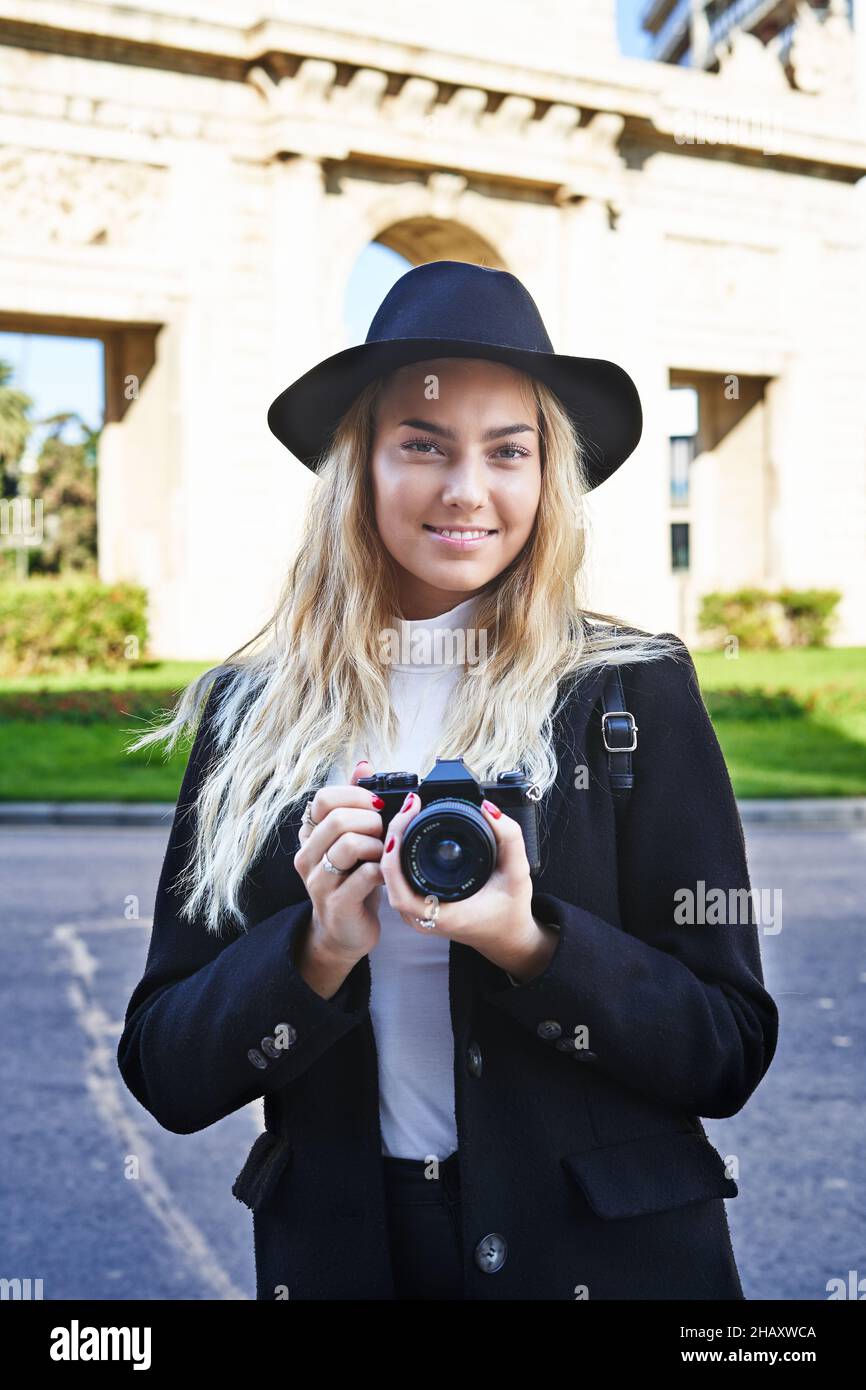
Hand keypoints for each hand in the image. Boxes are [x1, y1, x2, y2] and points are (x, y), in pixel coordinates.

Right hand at [293, 758, 385, 966]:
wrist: (343, 931)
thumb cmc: (351, 879)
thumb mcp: (351, 837)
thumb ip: (355, 801)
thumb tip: (363, 764)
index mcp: (309, 835)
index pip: (323, 799)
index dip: (355, 796)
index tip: (377, 804)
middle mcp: (307, 856)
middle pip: (338, 820)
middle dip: (371, 821)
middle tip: (383, 833)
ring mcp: (318, 882)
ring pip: (350, 845)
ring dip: (377, 846)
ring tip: (383, 854)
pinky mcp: (336, 904)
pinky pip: (364, 876)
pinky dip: (383, 870)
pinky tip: (386, 875)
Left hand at [379, 792, 542, 973]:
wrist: (507, 936)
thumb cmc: (510, 911)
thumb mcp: (518, 874)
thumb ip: (510, 839)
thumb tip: (488, 808)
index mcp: (443, 915)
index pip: (400, 891)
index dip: (393, 856)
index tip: (406, 821)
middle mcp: (424, 918)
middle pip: (389, 877)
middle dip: (394, 837)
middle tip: (410, 807)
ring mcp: (418, 914)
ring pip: (391, 878)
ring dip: (394, 845)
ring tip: (408, 815)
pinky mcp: (418, 906)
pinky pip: (398, 879)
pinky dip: (399, 854)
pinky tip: (409, 832)